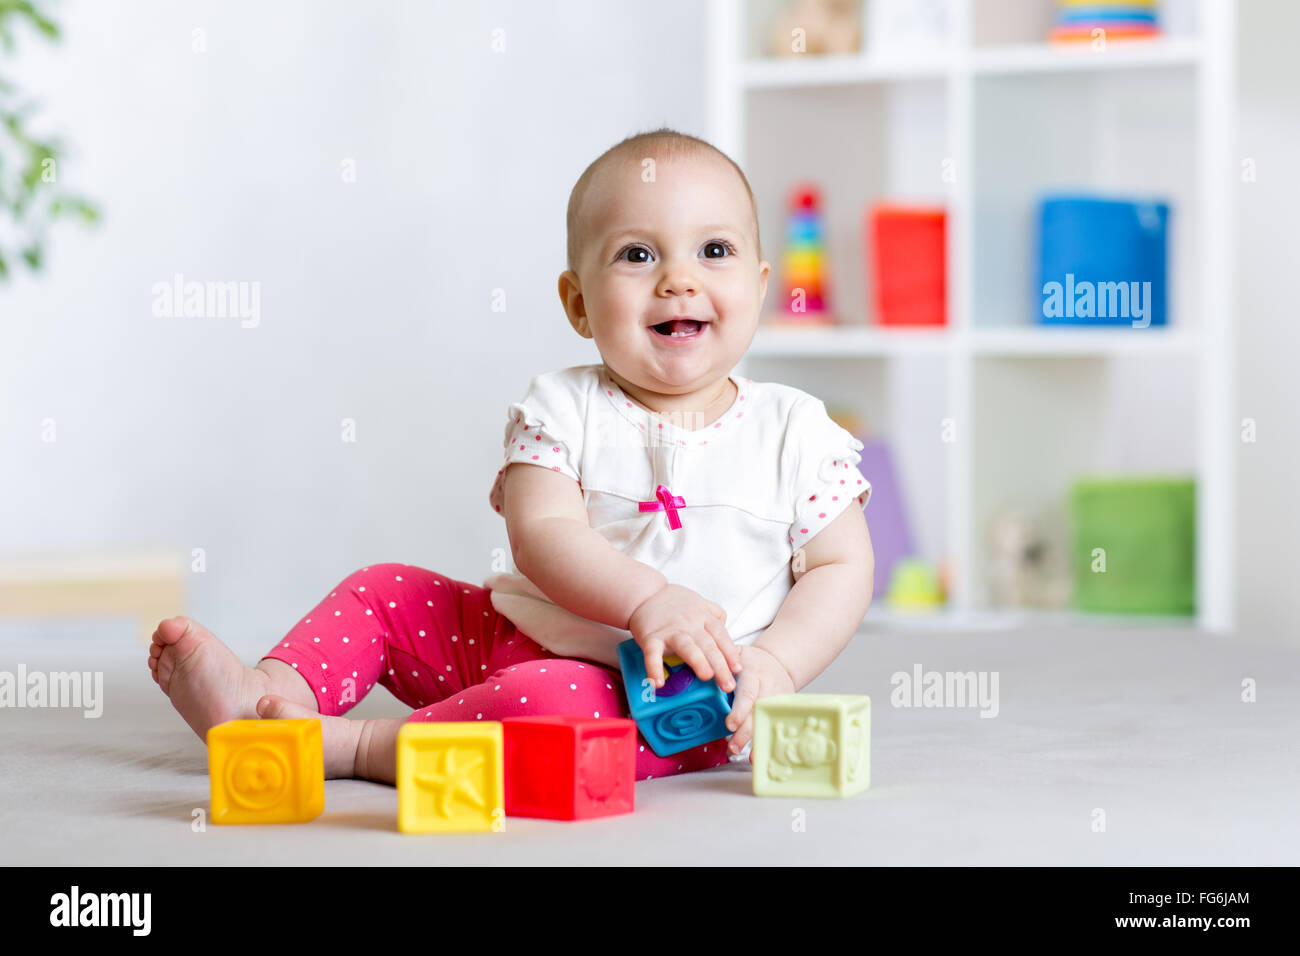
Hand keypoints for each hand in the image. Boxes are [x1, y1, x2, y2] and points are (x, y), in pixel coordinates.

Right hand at [628, 584, 741, 692]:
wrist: (644, 593)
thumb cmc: (674, 602)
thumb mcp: (699, 601)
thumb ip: (714, 613)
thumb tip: (726, 626)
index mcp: (703, 617)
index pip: (721, 636)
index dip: (730, 652)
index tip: (738, 669)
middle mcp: (690, 624)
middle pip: (708, 645)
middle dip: (720, 665)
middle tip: (728, 685)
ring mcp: (670, 631)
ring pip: (686, 646)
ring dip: (697, 661)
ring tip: (706, 676)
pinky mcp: (650, 638)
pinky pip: (652, 654)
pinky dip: (654, 668)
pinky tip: (658, 683)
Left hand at [724, 644, 795, 759]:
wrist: (778, 662)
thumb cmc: (749, 661)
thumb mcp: (734, 654)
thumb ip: (717, 663)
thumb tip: (692, 673)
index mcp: (752, 671)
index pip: (747, 693)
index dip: (740, 710)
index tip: (730, 724)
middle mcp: (768, 686)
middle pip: (759, 711)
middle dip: (746, 730)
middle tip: (732, 746)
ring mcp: (778, 698)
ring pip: (768, 720)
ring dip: (756, 738)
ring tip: (744, 753)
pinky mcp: (783, 708)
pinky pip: (775, 726)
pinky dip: (766, 741)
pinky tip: (756, 754)